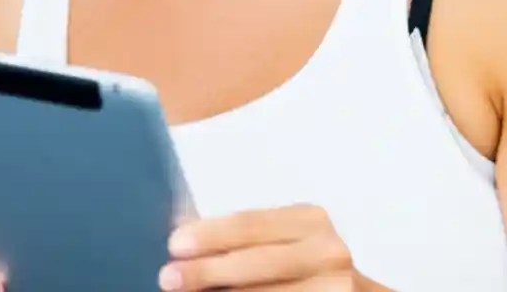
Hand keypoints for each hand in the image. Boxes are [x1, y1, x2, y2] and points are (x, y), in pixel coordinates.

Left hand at [159, 204, 385, 290]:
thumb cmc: (301, 265)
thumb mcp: (279, 240)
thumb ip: (239, 238)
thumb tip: (181, 234)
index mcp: (310, 221)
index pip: (251, 224)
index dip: (211, 234)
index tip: (175, 244)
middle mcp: (329, 252)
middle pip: (256, 262)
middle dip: (208, 271)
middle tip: (168, 278)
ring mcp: (337, 288)